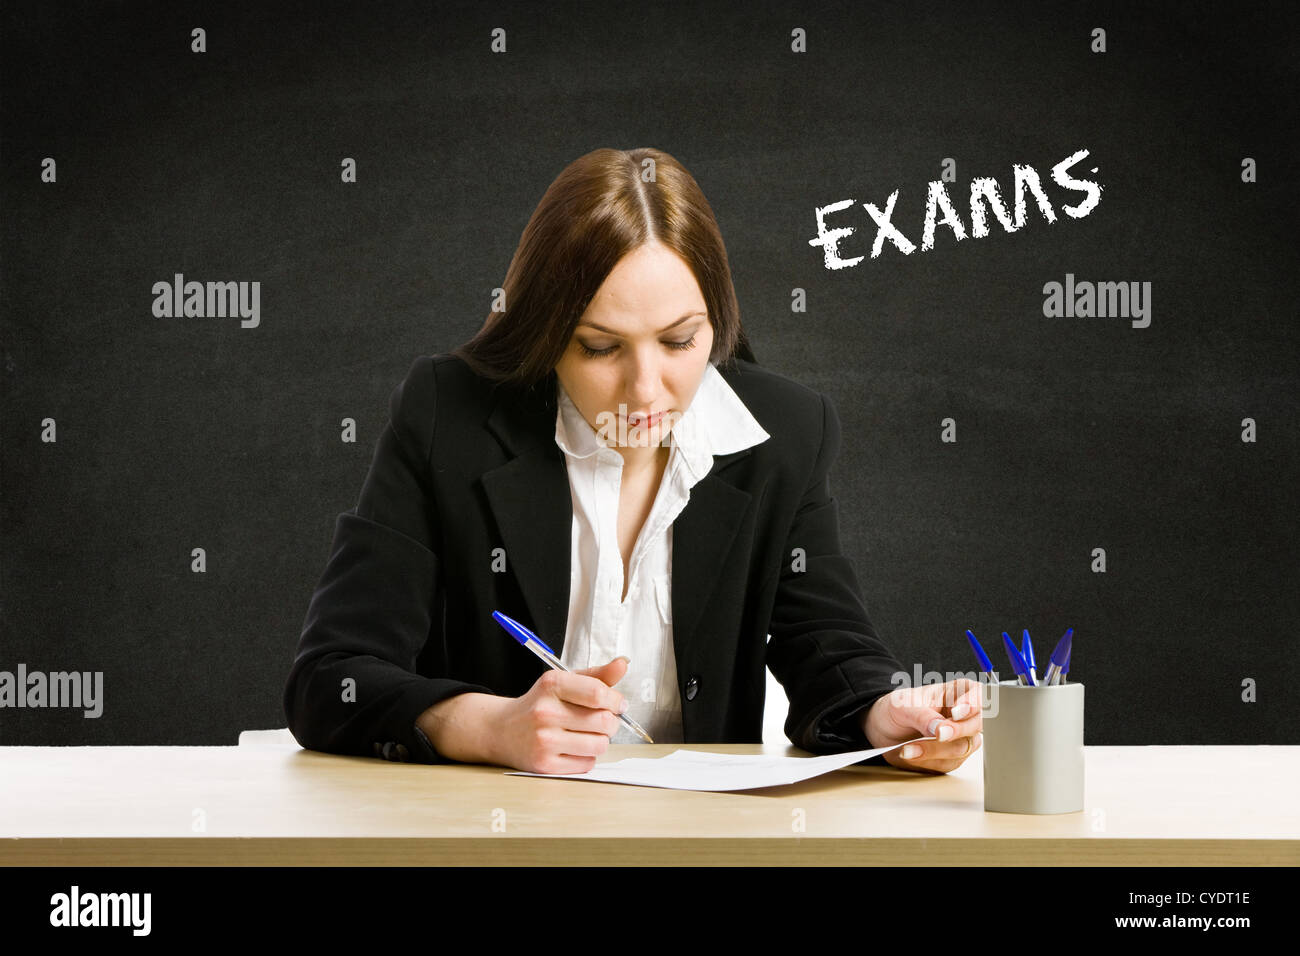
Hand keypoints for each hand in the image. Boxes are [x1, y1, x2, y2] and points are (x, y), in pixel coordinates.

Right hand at [489, 657, 630, 773]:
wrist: (501, 730)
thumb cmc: (540, 704)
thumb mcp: (564, 682)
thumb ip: (596, 675)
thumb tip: (623, 664)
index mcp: (552, 685)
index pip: (598, 693)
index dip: (616, 700)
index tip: (618, 703)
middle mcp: (546, 712)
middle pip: (603, 721)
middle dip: (611, 721)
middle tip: (603, 720)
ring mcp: (544, 740)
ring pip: (599, 744)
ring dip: (601, 740)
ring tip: (589, 734)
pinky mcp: (544, 764)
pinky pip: (587, 763)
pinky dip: (588, 756)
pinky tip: (575, 747)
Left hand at [862, 678, 982, 773]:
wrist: (884, 728)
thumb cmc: (898, 708)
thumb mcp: (904, 705)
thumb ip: (923, 716)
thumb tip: (940, 729)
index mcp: (957, 692)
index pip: (979, 694)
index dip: (973, 704)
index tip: (957, 713)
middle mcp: (964, 716)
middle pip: (977, 725)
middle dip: (957, 732)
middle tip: (939, 735)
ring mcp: (961, 738)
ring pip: (962, 748)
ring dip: (934, 750)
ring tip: (908, 748)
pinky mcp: (951, 757)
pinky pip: (947, 764)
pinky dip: (927, 761)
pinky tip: (910, 754)